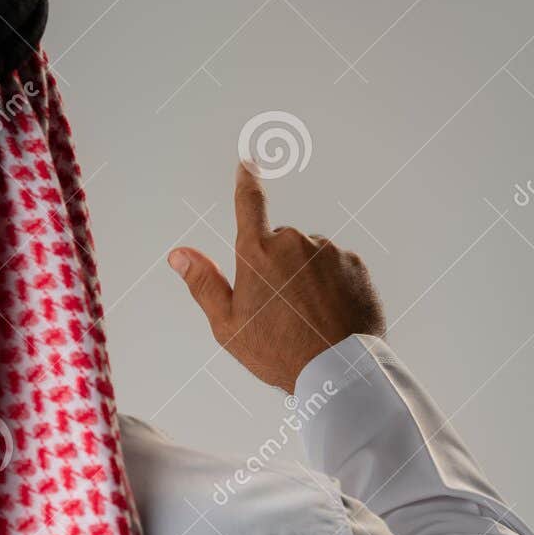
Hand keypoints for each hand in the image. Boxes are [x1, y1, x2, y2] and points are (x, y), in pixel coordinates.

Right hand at [168, 162, 386, 391]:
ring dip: (307, 277)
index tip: (247, 163)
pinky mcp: (355, 264)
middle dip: (279, 266)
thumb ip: (204, 283)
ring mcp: (328, 251)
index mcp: (257, 252)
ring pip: (311, 257)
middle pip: (281, 244)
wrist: (337, 371)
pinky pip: (338, 268)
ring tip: (308, 318)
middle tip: (280, 310)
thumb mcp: (228, 325)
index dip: (246, 181)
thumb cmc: (276, 352)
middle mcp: (294, 241)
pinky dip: (333, 286)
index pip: (249, 203)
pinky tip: (330, 315)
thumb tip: (178, 253)